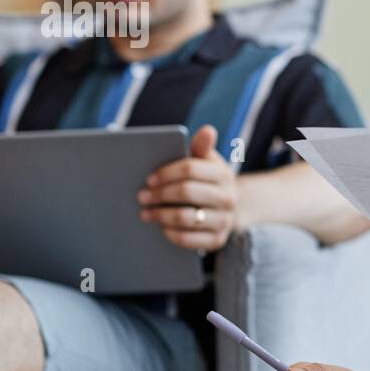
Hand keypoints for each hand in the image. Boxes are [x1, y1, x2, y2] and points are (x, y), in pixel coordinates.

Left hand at [138, 124, 236, 251]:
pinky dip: (171, 234)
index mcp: (223, 173)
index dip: (166, 173)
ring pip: (186, 217)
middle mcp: (228, 197)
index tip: (149, 179)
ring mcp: (224, 220)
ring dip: (160, 215)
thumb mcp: (205, 161)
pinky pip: (190, 240)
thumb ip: (201, 146)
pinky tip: (161, 228)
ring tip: (145, 213)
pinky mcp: (217, 240)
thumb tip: (208, 130)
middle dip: (160, 194)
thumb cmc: (206, 180)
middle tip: (141, 197)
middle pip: (186, 192)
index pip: (191, 169)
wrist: (225, 208)